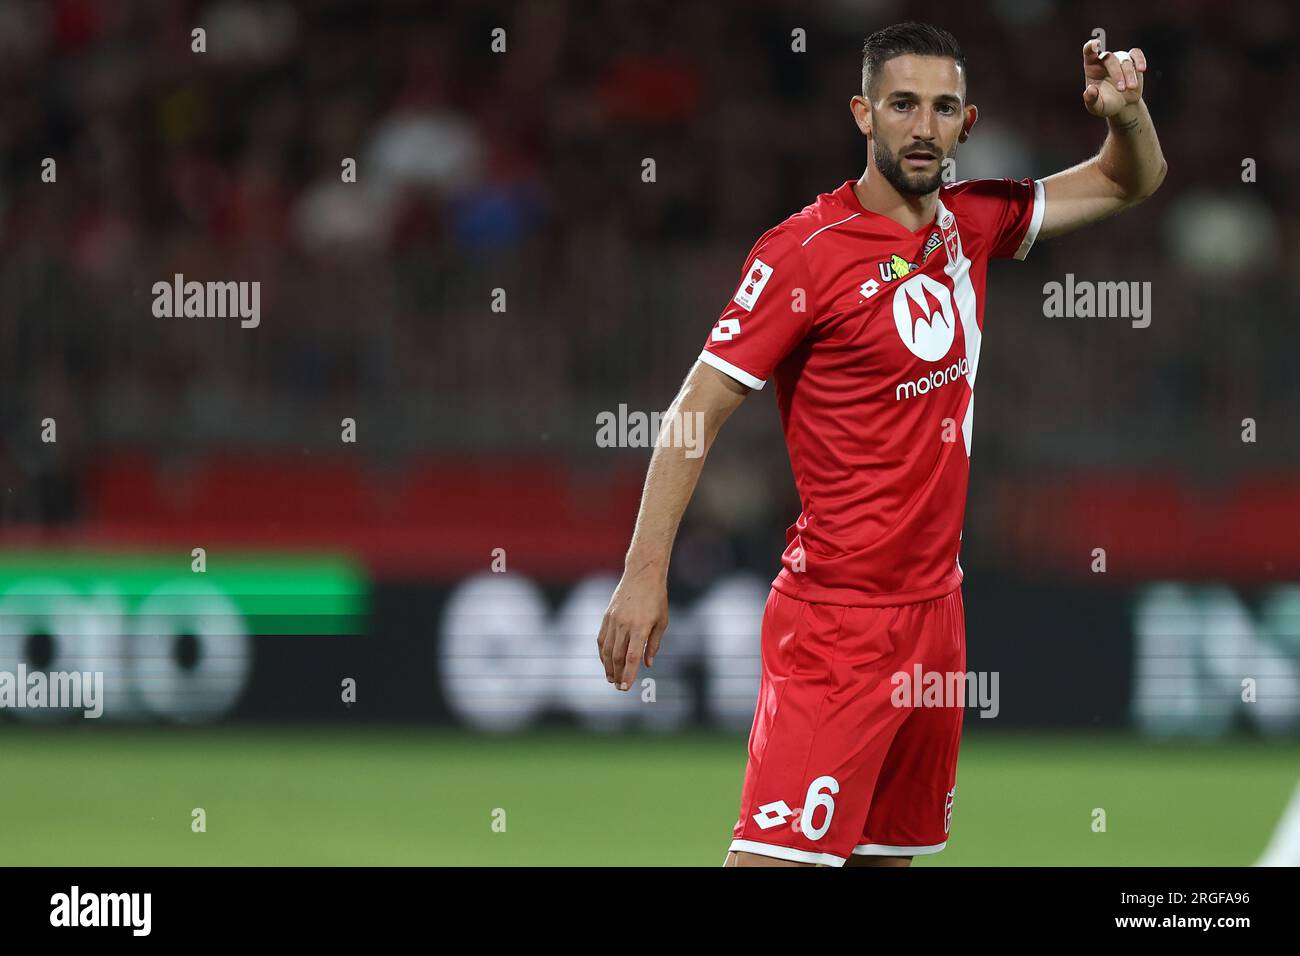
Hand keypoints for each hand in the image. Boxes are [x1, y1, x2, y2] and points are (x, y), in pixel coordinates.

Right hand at [597, 567, 667, 691]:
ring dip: (608, 666)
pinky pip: (602, 638)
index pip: (632, 657)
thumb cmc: (657, 598)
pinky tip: (606, 661)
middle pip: (617, 656)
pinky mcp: (607, 616)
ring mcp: (613, 620)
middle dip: (617, 674)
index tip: (625, 688)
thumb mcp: (662, 622)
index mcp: (641, 627)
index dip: (628, 674)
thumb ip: (653, 644)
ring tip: (611, 678)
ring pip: (606, 649)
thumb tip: (647, 663)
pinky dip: (602, 652)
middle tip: (619, 687)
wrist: (642, 575)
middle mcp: (624, 624)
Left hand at [1081, 38, 1145, 117]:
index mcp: (1091, 67)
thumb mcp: (1096, 107)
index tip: (1095, 44)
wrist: (1123, 106)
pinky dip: (1139, 60)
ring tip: (1131, 88)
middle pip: (1109, 59)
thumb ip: (1091, 99)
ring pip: (1124, 61)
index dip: (1091, 46)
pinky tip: (1142, 69)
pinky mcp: (1132, 61)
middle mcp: (1104, 60)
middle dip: (1117, 74)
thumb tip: (1091, 89)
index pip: (1089, 52)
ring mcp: (1119, 59)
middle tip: (1121, 89)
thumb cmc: (1106, 104)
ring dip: (1129, 75)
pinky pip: (1136, 54)